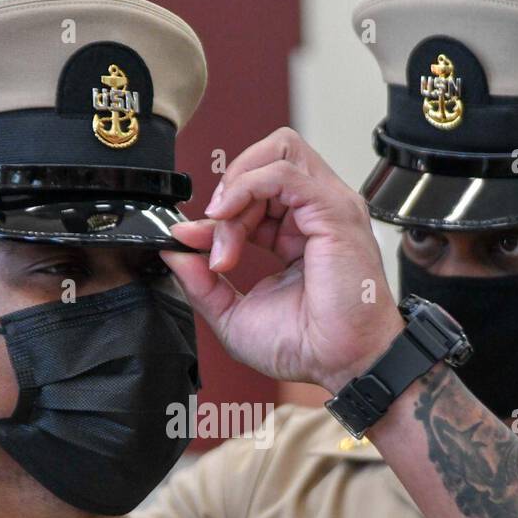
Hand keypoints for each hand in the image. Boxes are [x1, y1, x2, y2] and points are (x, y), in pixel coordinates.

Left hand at [161, 127, 402, 392]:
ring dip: (237, 185)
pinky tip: (226, 218)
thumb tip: (176, 247)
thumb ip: (201, 281)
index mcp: (298, 233)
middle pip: (266, 161)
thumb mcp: (233, 314)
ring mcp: (327, 207)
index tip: (191, 242)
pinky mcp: (332, 209)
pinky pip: (282, 172)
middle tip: (213, 236)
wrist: (341, 365)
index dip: (218, 211)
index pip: (254, 193)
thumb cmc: (308, 346)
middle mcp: (316, 213)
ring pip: (276, 153)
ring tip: (223, 228)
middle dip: (229, 189)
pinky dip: (245, 187)